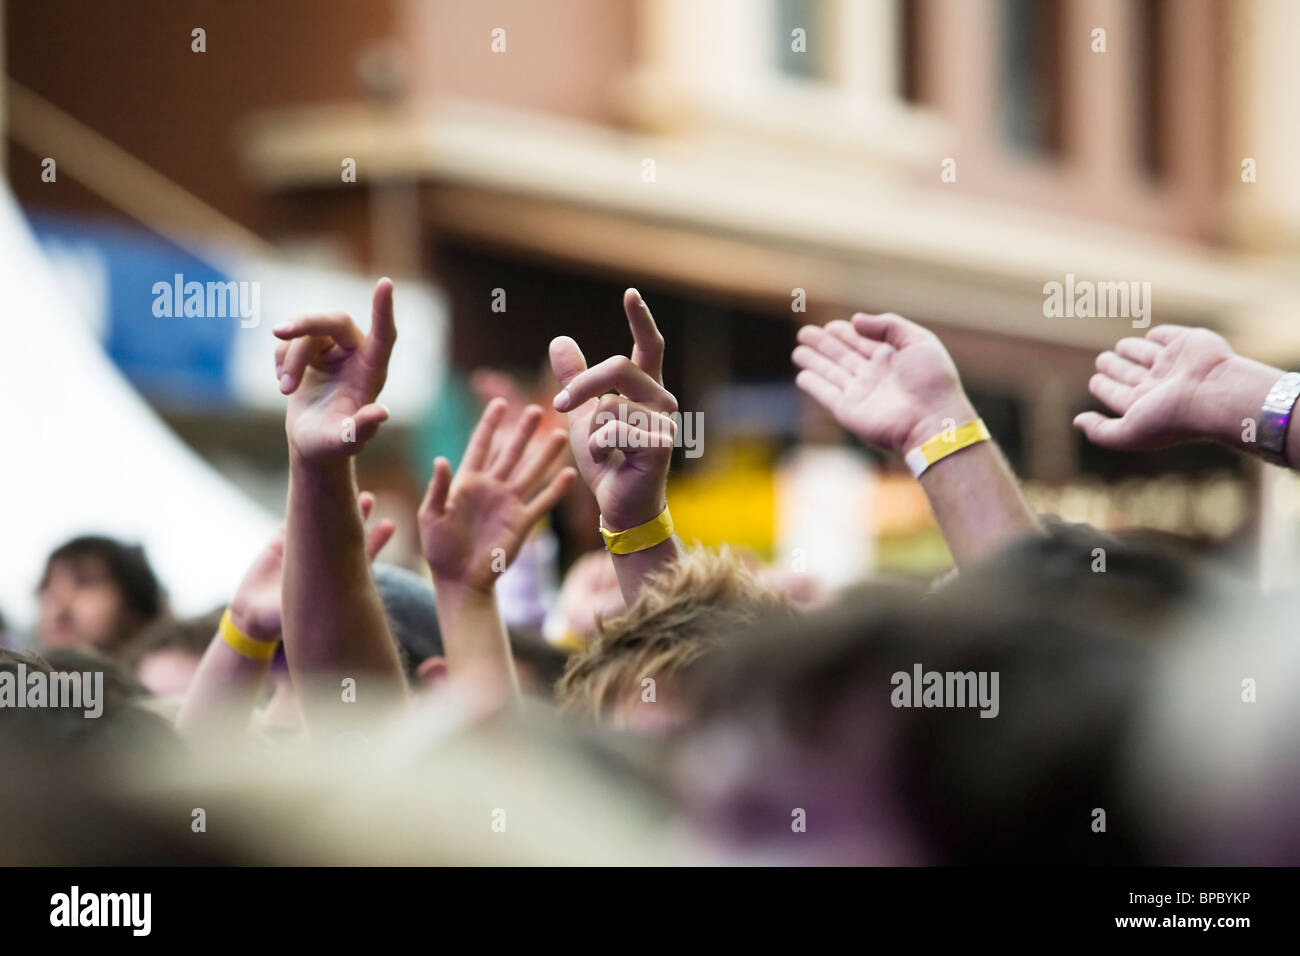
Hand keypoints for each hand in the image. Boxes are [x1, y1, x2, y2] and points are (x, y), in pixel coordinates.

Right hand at [229, 492, 393, 640]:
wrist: (251, 618)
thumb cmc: (281, 620)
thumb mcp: (303, 612)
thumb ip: (322, 603)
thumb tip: (352, 602)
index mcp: (333, 578)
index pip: (361, 556)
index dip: (375, 540)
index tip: (390, 525)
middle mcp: (320, 561)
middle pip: (344, 533)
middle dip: (358, 516)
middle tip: (369, 499)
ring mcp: (299, 549)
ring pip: (320, 522)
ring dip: (334, 507)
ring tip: (348, 493)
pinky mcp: (279, 544)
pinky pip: (290, 523)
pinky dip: (300, 508)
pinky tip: (310, 490)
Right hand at [274, 278, 396, 461]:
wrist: (312, 445)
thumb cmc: (333, 446)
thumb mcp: (345, 442)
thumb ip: (361, 429)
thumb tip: (382, 413)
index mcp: (373, 373)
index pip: (385, 335)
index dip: (384, 310)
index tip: (386, 283)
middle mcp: (357, 355)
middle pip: (335, 321)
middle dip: (306, 324)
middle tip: (278, 332)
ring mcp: (334, 351)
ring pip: (308, 333)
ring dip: (290, 358)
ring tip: (286, 390)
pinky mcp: (312, 352)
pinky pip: (291, 341)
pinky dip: (281, 359)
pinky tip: (284, 383)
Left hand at [418, 399, 575, 593]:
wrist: (460, 581)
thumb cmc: (440, 549)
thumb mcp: (431, 516)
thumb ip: (438, 488)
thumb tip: (441, 459)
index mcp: (467, 482)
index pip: (480, 446)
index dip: (489, 425)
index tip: (500, 403)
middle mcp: (491, 488)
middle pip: (510, 453)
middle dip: (523, 432)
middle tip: (536, 410)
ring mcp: (509, 504)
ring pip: (531, 473)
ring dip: (544, 455)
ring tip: (560, 435)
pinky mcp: (522, 523)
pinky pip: (542, 503)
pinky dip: (555, 490)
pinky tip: (569, 475)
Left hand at [549, 289, 677, 529]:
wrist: (621, 505)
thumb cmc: (609, 461)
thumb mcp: (585, 416)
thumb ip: (575, 381)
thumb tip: (559, 340)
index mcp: (646, 389)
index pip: (648, 347)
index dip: (641, 319)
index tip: (630, 293)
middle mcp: (661, 400)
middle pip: (619, 366)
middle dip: (583, 385)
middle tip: (561, 404)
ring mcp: (664, 421)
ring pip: (610, 404)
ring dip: (593, 432)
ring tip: (608, 454)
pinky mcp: (660, 444)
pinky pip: (613, 431)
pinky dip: (600, 449)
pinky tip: (615, 463)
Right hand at [792, 312, 973, 454]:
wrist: (932, 420)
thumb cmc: (932, 380)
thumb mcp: (918, 340)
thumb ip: (888, 325)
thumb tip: (854, 320)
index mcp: (892, 358)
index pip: (863, 341)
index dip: (846, 333)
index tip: (830, 325)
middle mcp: (874, 375)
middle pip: (843, 356)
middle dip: (824, 344)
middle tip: (805, 333)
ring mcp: (860, 393)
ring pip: (831, 373)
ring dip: (814, 362)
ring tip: (798, 351)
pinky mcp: (848, 410)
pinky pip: (826, 394)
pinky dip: (814, 385)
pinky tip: (802, 376)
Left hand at [1074, 325, 1243, 450]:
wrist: (1216, 393)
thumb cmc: (1171, 417)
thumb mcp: (1128, 432)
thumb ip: (1101, 432)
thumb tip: (1077, 421)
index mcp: (1146, 406)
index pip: (1118, 394)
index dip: (1104, 387)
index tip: (1095, 381)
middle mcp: (1161, 385)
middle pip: (1131, 374)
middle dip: (1115, 367)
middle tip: (1102, 360)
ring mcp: (1175, 364)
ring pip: (1147, 354)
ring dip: (1132, 350)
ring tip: (1119, 348)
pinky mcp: (1189, 343)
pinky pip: (1168, 336)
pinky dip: (1158, 335)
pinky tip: (1150, 336)